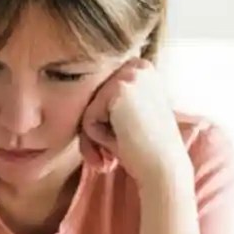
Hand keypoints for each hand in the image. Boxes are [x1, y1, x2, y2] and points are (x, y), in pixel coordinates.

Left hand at [80, 59, 191, 187]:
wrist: (164, 168)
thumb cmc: (144, 150)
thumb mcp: (124, 119)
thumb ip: (105, 105)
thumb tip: (68, 94)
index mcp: (142, 69)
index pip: (101, 94)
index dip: (106, 123)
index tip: (125, 137)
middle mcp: (138, 66)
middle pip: (93, 99)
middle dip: (98, 130)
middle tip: (117, 150)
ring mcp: (129, 75)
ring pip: (88, 109)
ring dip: (98, 136)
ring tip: (122, 146)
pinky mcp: (119, 89)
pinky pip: (88, 117)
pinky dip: (98, 137)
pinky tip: (122, 142)